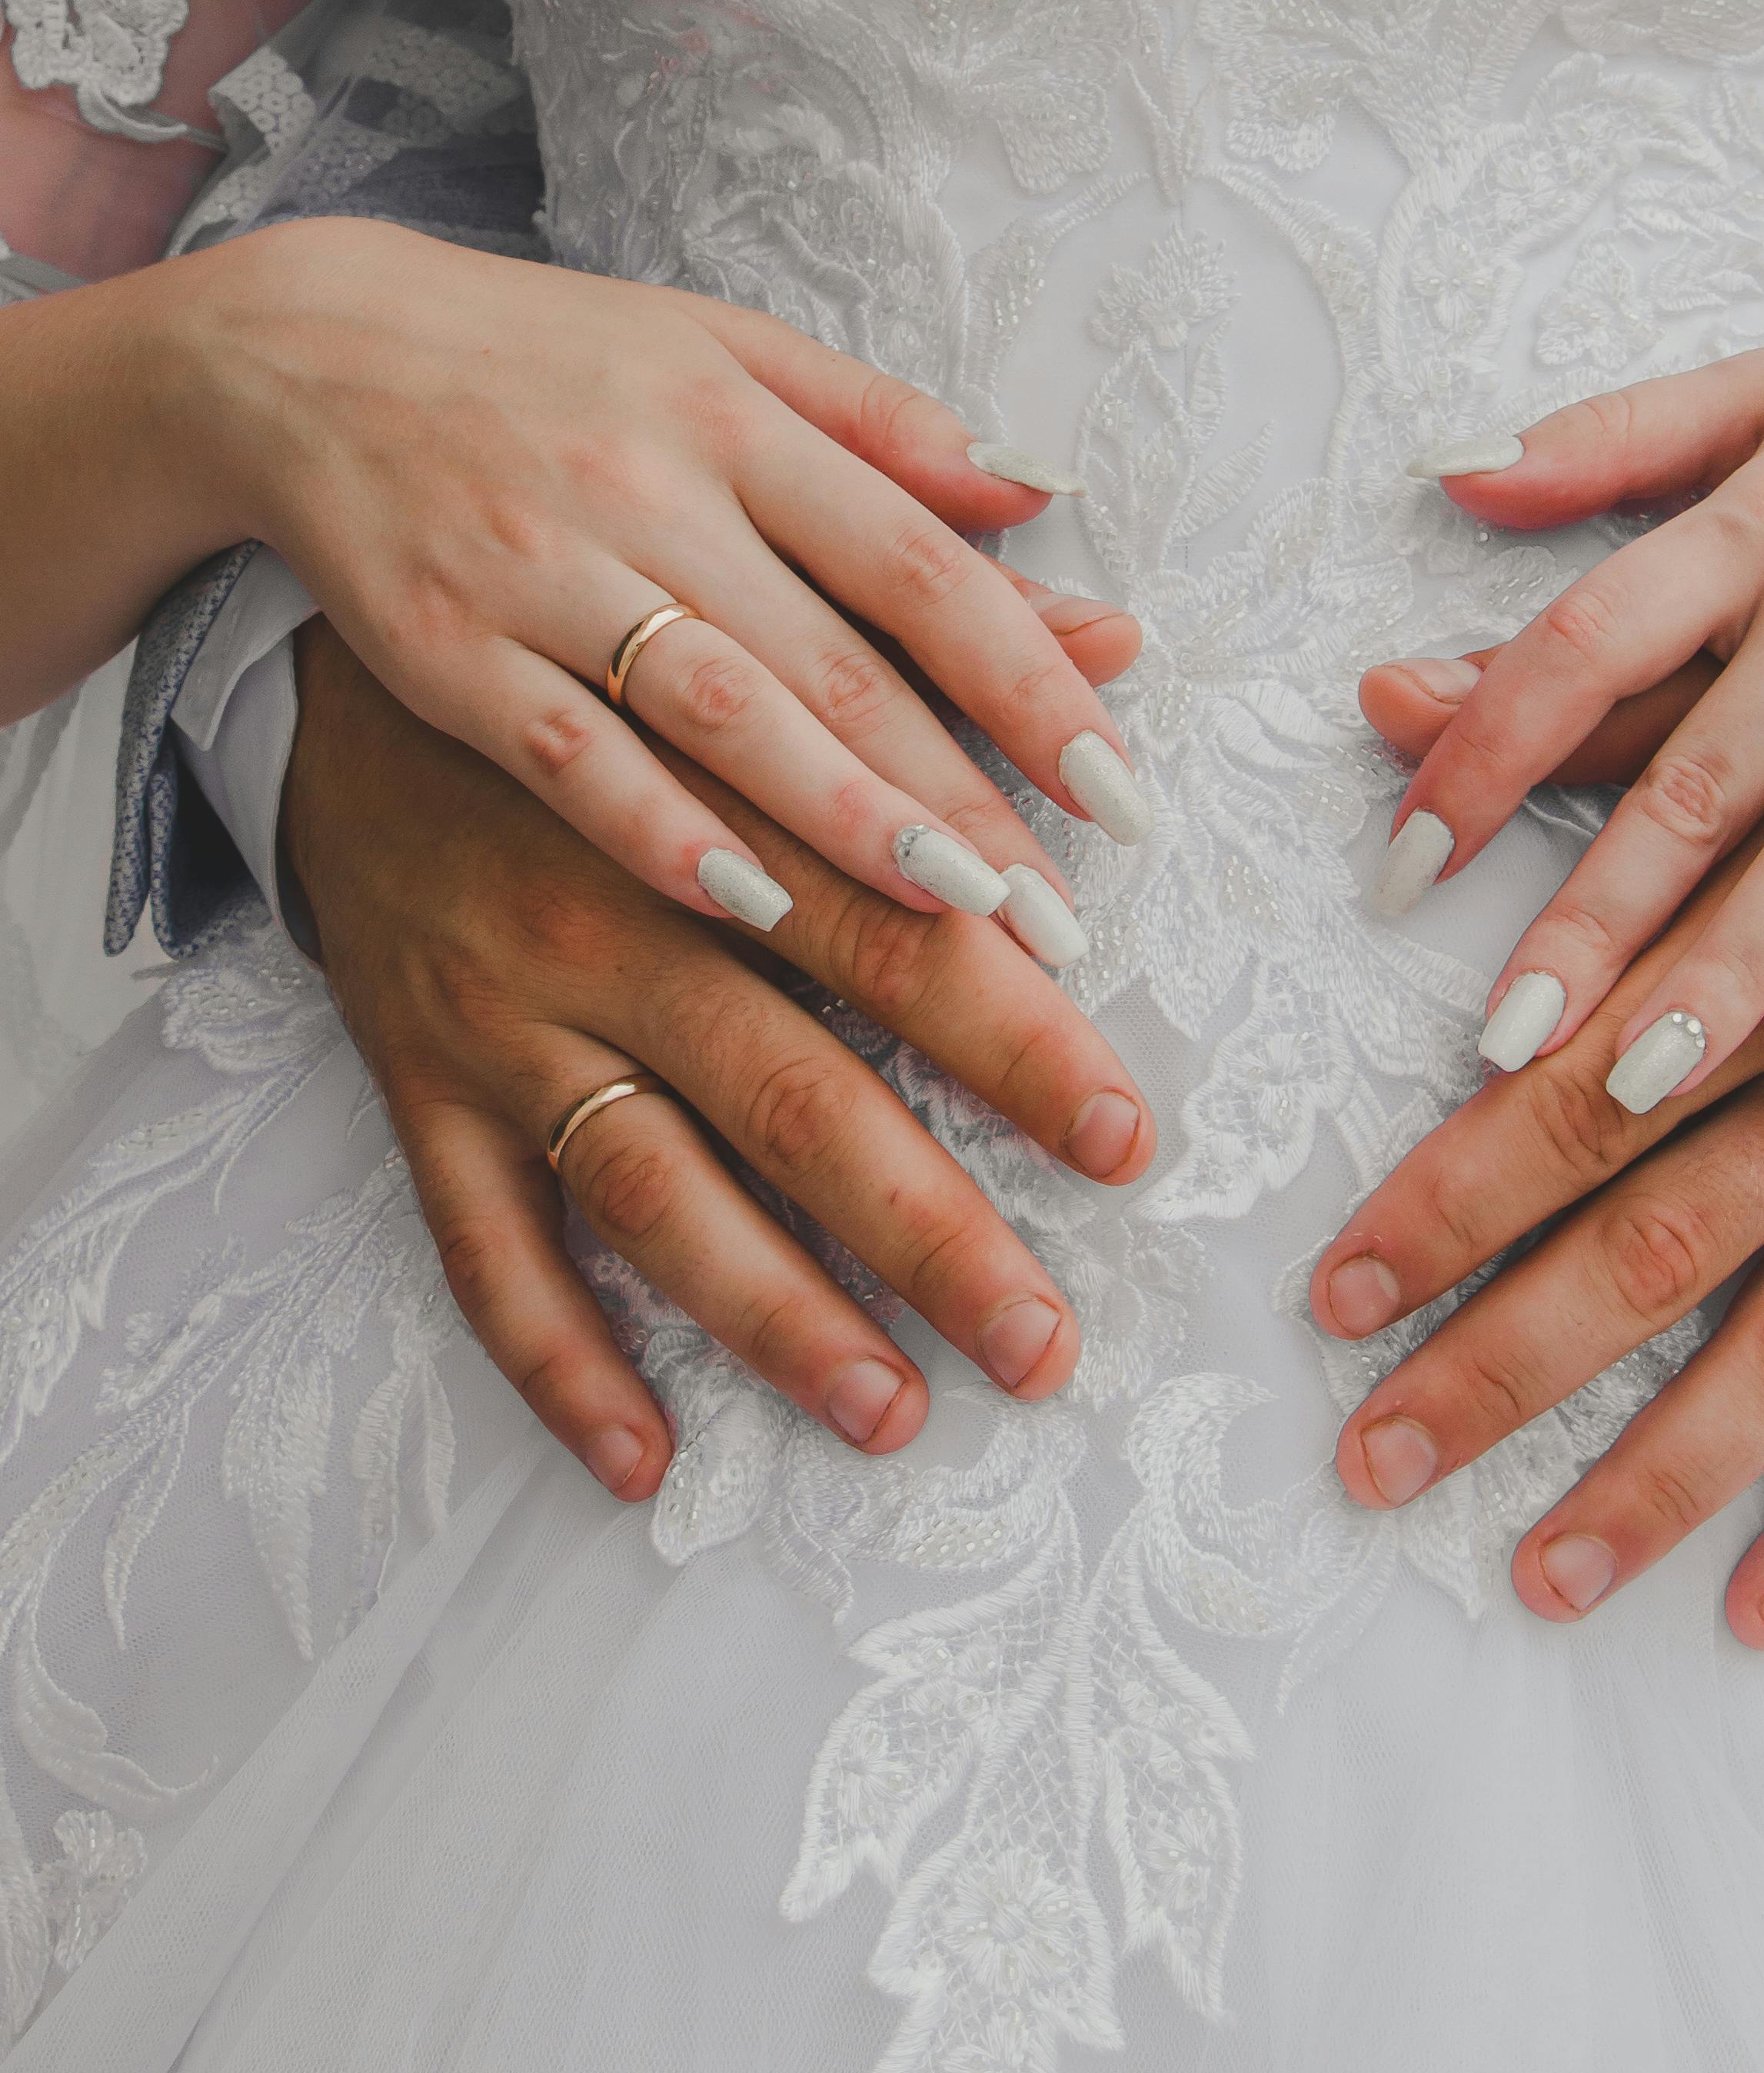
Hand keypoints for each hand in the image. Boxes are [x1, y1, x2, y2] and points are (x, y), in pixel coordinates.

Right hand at [185, 217, 1153, 934]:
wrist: (308, 353)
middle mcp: (652, 494)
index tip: (1117, 782)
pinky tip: (750, 905)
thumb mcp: (724, 349)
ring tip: (961, 918)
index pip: (917, 561)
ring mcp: (545, 577)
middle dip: (963, 791)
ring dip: (846, 821)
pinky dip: (659, 831)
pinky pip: (568, 758)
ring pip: (719, 714)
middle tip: (1065, 913)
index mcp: (737, 419)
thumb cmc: (551, 360)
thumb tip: (1042, 495)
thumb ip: (885, 428)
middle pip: (836, 660)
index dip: (1028, 673)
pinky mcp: (448, 656)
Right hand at [284, 615, 1157, 1497]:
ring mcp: (508, 1017)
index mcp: (719, 807)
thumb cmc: (605, 655)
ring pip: (652, 1192)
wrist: (331, 662)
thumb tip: (1120, 636)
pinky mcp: (420, 1083)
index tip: (1122, 1136)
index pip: (892, 937)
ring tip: (893, 1413)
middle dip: (928, 1231)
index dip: (1014, 1038)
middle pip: (792, 1094)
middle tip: (1042, 1339)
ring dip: (775, 1316)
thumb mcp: (764, 613)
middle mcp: (609, 923)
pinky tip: (645, 1459)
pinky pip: (484, 1246)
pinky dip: (558, 1358)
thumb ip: (936, 638)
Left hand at [1312, 740, 1763, 1635]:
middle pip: (1648, 1253)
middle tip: (1374, 1454)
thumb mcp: (1745, 728)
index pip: (1569, 1101)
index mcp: (1763, 966)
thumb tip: (1382, 697)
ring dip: (1653, 1479)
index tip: (1333, 1286)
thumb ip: (1567, 736)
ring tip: (1538, 1575)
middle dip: (1500, 1365)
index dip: (1445, 1198)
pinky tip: (1759, 1604)